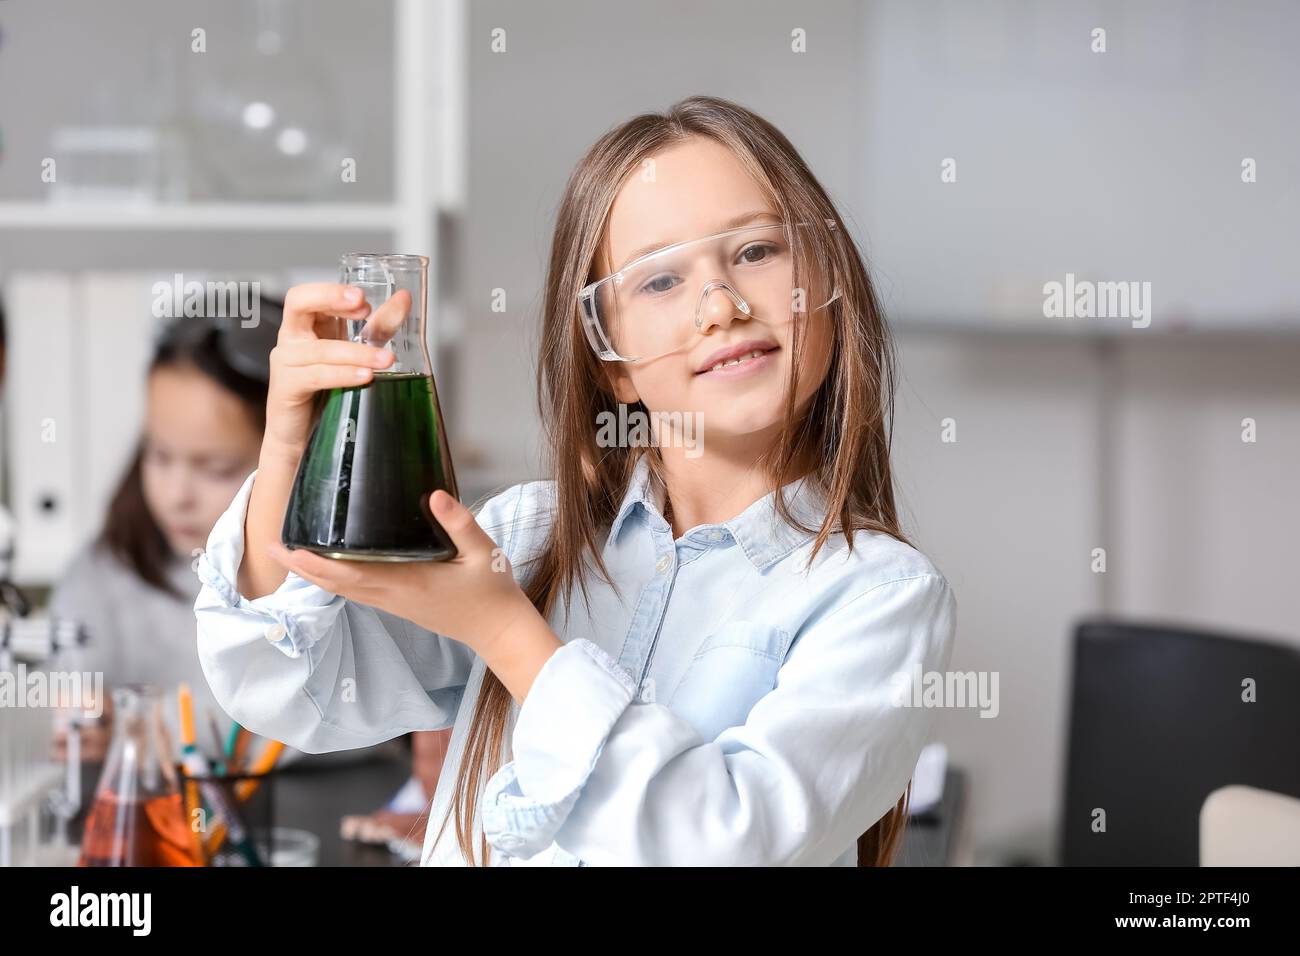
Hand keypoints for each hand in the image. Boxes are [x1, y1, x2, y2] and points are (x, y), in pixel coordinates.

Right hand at [264, 283, 410, 454]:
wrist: (300, 437)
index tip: (363, 299)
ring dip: (356, 351)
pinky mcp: (287, 388)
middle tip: (362, 304)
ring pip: (320, 349)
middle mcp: (293, 339)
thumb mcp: (355, 354)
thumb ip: (377, 327)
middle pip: (298, 304)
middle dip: (330, 299)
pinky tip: (364, 377)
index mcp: (308, 327)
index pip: (310, 295)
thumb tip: (404, 300)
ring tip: (386, 359)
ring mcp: (286, 363)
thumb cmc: (325, 393)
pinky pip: (316, 376)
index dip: (334, 291)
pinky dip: (343, 375)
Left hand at [265, 490, 534, 655]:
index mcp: (407, 583)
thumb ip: (459, 522)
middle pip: (335, 584)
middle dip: (301, 567)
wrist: (499, 630)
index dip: (313, 562)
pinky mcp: (399, 604)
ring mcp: (394, 603)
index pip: (348, 574)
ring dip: (315, 574)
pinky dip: (336, 579)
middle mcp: (392, 596)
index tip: (287, 547)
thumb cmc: (492, 591)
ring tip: (291, 553)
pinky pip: (358, 592)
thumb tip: (433, 495)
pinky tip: (330, 565)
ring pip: (343, 589)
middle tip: (272, 545)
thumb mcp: (484, 552)